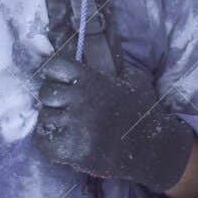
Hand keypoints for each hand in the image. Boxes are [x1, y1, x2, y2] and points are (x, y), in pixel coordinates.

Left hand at [33, 53, 195, 192]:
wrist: (153, 150)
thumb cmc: (142, 114)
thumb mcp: (134, 80)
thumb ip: (114, 65)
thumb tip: (102, 47)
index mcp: (93, 80)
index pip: (54, 65)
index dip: (55, 71)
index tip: (60, 78)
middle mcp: (81, 100)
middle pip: (46, 92)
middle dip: (54, 98)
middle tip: (66, 106)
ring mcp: (76, 126)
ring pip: (45, 117)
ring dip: (54, 120)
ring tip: (68, 125)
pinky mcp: (74, 150)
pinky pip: (44, 141)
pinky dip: (49, 141)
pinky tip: (64, 140)